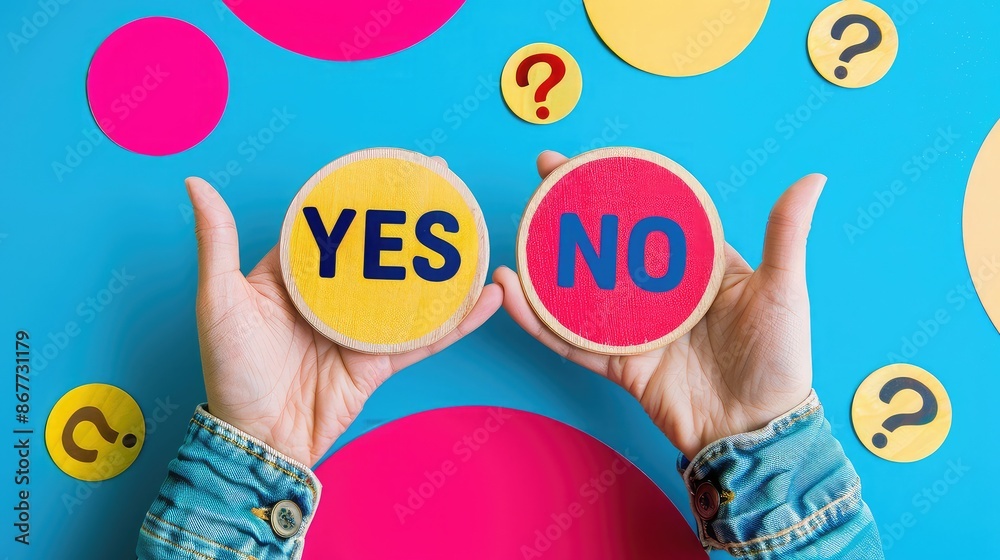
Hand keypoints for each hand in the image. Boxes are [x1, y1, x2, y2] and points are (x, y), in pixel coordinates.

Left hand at [185, 177, 502, 466]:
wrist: (257, 441)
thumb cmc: (230, 373)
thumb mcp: (218, 301)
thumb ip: (216, 243)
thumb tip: (197, 183)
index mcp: (294, 275)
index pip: (333, 223)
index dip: (361, 193)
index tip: (389, 166)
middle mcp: (331, 297)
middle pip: (381, 248)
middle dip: (412, 216)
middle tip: (443, 183)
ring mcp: (360, 328)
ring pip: (411, 289)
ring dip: (445, 262)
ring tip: (474, 230)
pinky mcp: (381, 360)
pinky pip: (426, 336)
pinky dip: (459, 319)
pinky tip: (487, 296)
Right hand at [495, 151, 825, 458]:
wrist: (758, 432)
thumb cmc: (779, 361)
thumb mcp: (784, 290)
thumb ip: (785, 234)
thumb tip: (812, 177)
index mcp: (696, 268)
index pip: (651, 215)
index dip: (621, 184)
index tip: (591, 159)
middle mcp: (660, 292)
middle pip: (606, 242)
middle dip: (572, 208)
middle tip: (543, 175)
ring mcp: (635, 327)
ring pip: (579, 289)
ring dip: (544, 262)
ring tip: (515, 232)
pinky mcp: (618, 363)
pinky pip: (570, 340)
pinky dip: (538, 322)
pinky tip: (511, 297)